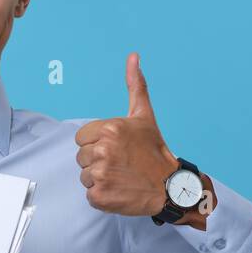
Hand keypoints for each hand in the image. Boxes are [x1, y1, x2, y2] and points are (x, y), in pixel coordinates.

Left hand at [74, 52, 178, 217]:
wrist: (169, 187)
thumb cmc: (155, 151)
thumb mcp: (144, 116)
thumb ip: (135, 86)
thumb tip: (133, 56)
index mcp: (109, 129)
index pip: (81, 138)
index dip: (97, 143)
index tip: (117, 148)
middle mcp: (102, 150)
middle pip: (81, 156)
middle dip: (98, 160)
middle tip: (121, 163)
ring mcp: (100, 175)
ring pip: (84, 175)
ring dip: (99, 178)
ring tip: (121, 176)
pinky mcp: (99, 196)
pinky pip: (89, 194)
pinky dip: (102, 195)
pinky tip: (120, 189)